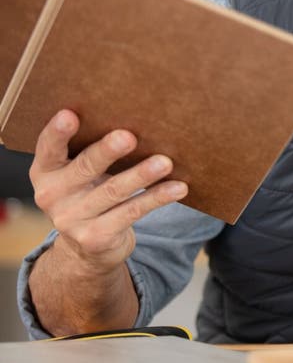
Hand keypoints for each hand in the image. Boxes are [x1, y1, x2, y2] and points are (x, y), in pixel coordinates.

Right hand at [29, 109, 187, 272]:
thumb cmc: (90, 194)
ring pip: (113, 190)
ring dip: (141, 175)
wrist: (87, 248)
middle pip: (85, 167)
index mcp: (45, 171)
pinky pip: (132, 212)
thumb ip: (92, 152)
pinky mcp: (95, 238)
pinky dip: (157, 197)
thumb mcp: (80, 175)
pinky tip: (178, 187)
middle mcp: (52, 195)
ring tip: (165, 162)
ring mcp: (72, 219)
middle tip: (129, 136)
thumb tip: (138, 121)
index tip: (70, 114)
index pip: (48, 148)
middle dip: (107, 151)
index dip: (57, 132)